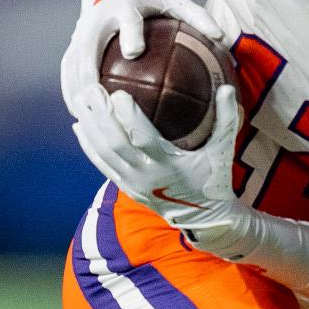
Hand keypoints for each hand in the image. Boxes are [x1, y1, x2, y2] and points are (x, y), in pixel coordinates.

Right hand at [60, 0, 224, 117]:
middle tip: (102, 104)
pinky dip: (71, 91)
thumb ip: (197, 17)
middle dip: (90, 77)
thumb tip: (223, 39)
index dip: (130, 34)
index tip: (135, 52)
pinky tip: (80, 114)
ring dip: (76, 91)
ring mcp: (81, 31)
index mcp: (125, 5)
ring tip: (88, 118)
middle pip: (87, 50)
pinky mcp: (73, 41)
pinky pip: (68, 70)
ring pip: (73, 65)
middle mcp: (98, 18)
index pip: (128, 20)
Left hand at [71, 83, 246, 236]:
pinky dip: (88, 145)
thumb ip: (227, 120)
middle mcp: (146, 175)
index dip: (128, 117)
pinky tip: (79, 126)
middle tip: (90, 89)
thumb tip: (229, 88)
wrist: (205, 220)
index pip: (142, 139)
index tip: (118, 93)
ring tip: (79, 101)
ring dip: (90, 126)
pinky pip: (101, 164)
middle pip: (114, 143)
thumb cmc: (215, 181)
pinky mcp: (126, 188)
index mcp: (168, 165)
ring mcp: (133, 183)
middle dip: (99, 116)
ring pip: (104, 153)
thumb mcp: (224, 151)